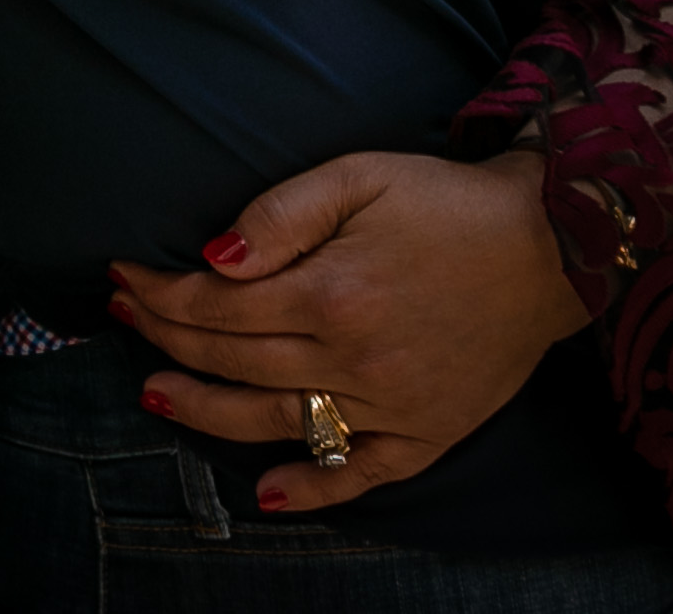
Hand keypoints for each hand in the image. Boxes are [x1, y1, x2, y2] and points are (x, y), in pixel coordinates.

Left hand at [109, 148, 587, 513]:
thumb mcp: (359, 178)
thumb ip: (280, 214)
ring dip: (204, 411)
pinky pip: (360, 474)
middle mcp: (355, 361)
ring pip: (275, 420)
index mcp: (331, 294)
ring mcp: (391, 406)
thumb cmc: (447, 203)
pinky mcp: (429, 433)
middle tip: (121, 317)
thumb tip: (212, 258)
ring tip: (153, 394)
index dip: (158, 293)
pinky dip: (312, 488)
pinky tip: (266, 495)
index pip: (215, 307)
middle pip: (232, 361)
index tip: (120, 276)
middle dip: (163, 338)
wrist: (552, 246)